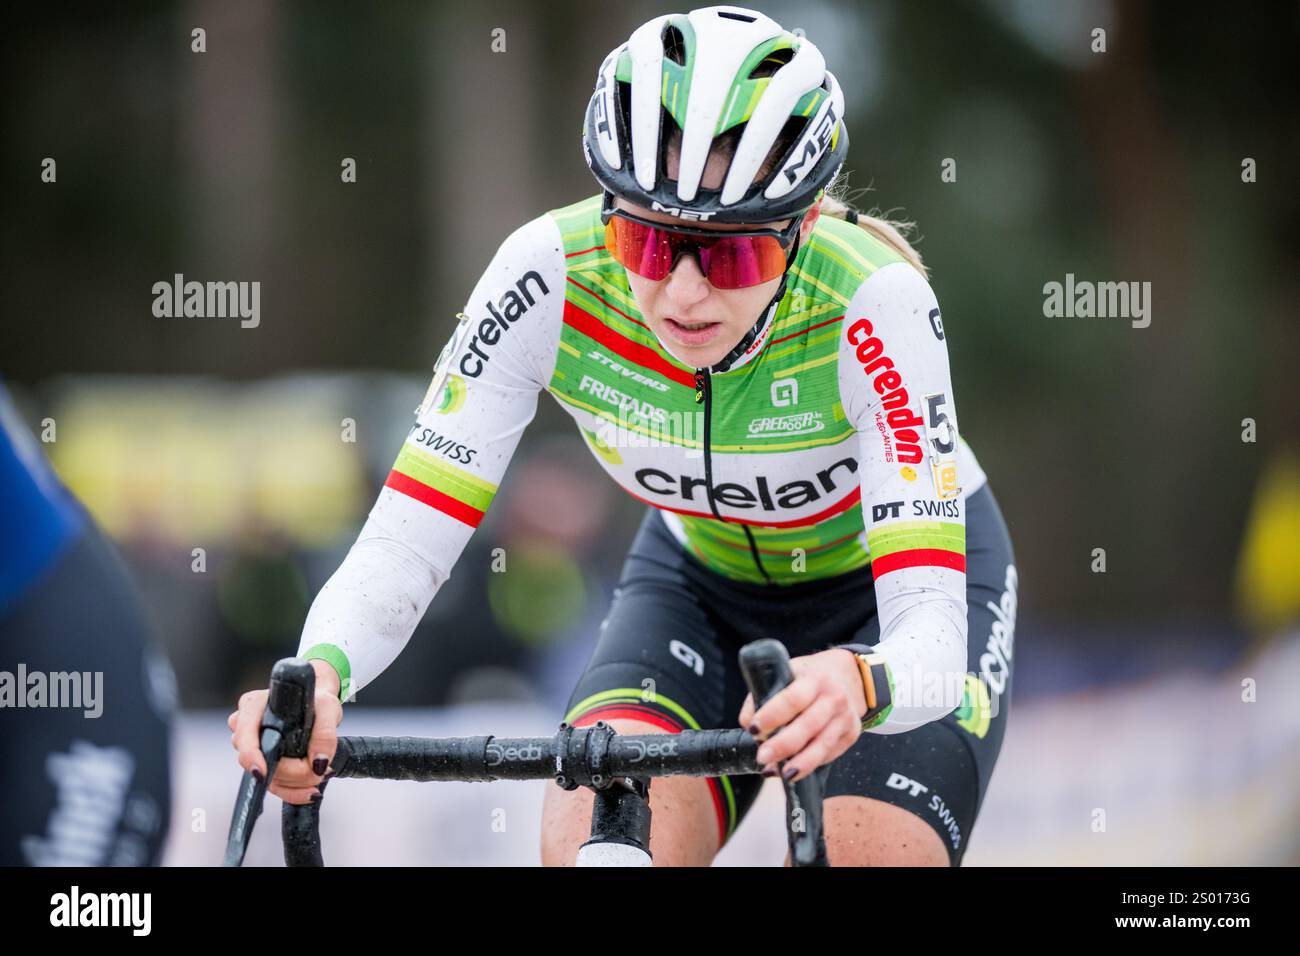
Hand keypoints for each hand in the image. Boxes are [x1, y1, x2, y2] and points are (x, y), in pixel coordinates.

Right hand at [228, 659, 344, 804]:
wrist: (316, 703)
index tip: (263, 772)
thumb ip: (325, 733)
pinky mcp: (263, 762)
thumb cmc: (316, 699)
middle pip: (259, 760)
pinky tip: (309, 791)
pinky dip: (292, 791)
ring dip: (296, 783)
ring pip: (267, 776)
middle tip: (321, 770)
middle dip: (292, 772)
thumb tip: (319, 764)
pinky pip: (272, 784)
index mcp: (254, 706)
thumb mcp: (327, 706)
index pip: (244, 735)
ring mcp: (253, 746)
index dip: (251, 755)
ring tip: (321, 774)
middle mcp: (246, 726)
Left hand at [737, 649, 866, 783]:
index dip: (771, 716)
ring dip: (801, 763)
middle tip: (762, 756)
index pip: (792, 699)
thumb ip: (765, 694)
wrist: (850, 676)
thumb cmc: (810, 677)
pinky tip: (794, 772)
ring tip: (782, 774)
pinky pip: (829, 754)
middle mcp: (834, 698)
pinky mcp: (851, 734)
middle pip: (808, 725)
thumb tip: (748, 724)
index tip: (754, 728)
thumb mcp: (788, 673)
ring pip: (822, 745)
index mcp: (814, 679)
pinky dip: (810, 765)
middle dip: (783, 745)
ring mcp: (845, 718)